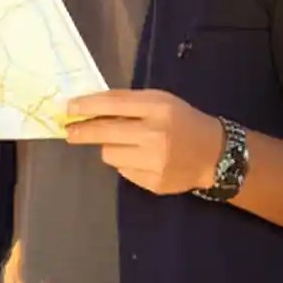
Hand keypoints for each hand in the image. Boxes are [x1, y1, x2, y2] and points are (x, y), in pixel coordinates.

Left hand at [64, 89, 223, 195]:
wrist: (215, 154)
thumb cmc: (182, 120)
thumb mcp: (160, 101)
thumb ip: (127, 102)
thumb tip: (88, 104)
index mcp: (158, 108)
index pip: (112, 105)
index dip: (86, 106)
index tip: (67, 108)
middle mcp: (155, 135)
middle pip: (104, 133)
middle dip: (82, 131)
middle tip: (69, 131)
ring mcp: (154, 161)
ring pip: (109, 154)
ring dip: (111, 147)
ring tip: (128, 143)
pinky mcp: (153, 182)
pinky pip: (122, 170)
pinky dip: (126, 163)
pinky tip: (143, 159)